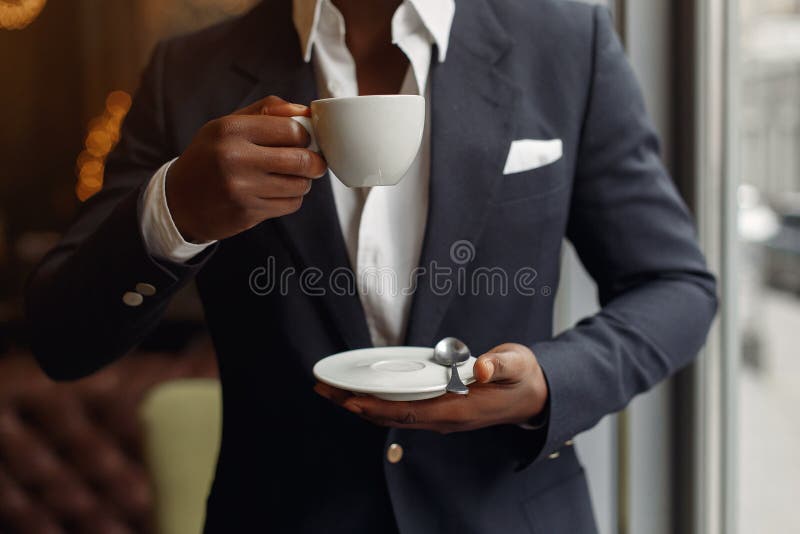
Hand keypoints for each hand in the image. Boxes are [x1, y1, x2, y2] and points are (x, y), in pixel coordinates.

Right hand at [166, 95, 326, 241]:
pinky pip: (290, 205)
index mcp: (231, 130)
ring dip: (303, 182)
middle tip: (314, 162)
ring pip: (299, 185)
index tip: (304, 140)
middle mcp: (235, 158)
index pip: (291, 129)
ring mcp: (241, 189)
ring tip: (291, 177)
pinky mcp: (248, 213)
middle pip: (301, 159)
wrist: (179, 201)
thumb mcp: (227, 125)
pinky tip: (277, 193)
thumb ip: (266, 111)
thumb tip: (304, 110)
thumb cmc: (209, 158)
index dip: (305, 135)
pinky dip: (291, 199)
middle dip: (315, 162)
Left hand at [314, 343, 548, 433]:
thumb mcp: (517, 364)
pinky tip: (363, 394)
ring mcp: (442, 416)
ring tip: (332, 392)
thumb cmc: (523, 378)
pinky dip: (378, 403)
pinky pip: (402, 411)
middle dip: (356, 405)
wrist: (536, 396)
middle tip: (323, 389)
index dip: (378, 408)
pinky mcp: (441, 409)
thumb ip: (499, 364)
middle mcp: (445, 419)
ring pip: (394, 416)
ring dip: (361, 405)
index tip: (351, 400)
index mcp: (459, 411)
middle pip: (392, 417)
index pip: (410, 413)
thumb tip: (478, 364)